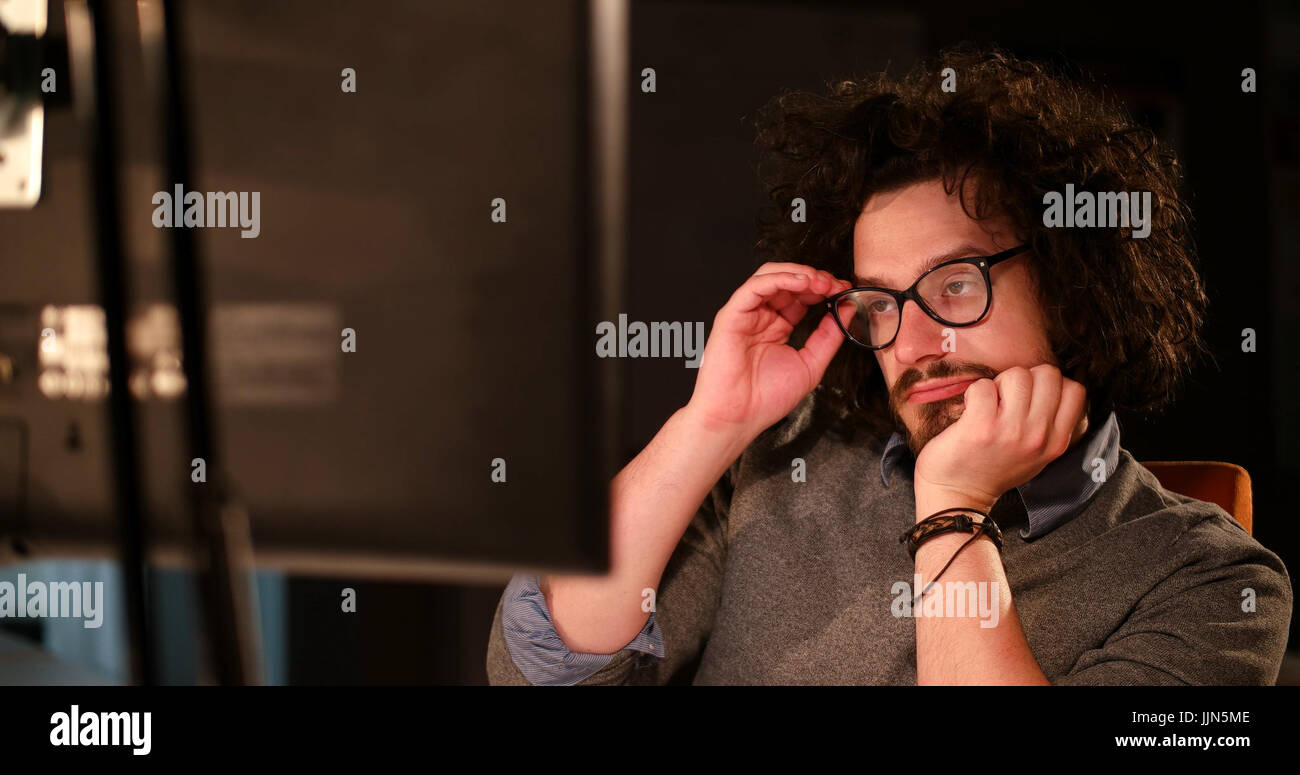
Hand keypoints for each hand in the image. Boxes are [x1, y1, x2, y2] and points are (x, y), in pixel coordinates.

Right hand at [684, 262, 851, 439]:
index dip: (824, 289)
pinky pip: (754, 287)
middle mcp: (761, 317)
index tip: (845, 291)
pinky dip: (779, 279)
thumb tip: (846, 309)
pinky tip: (801, 282)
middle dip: (816, 278)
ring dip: (799, 274)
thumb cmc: (765, 399)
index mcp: (777, 327)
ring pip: (770, 276)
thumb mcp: (810, 364)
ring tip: (821, 282)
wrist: (738, 417)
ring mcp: (746, 314)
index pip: (801, 296)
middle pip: (788, 281)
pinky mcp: (732, 315)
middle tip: (836, 285)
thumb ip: (829, 336)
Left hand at [912, 364, 1087, 517]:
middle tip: (1007, 399)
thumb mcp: (1037, 454)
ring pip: (1017, 374)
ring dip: (999, 384)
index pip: (1075, 390)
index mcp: (1057, 442)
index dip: (1051, 385)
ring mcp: (1011, 431)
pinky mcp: (981, 426)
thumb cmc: (995, 468)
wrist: (959, 494)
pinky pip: (984, 386)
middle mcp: (1039, 436)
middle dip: (1025, 379)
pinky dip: (975, 392)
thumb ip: (1051, 424)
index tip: (1031, 398)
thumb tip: (1055, 384)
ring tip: (989, 406)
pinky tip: (971, 411)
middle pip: (1047, 374)